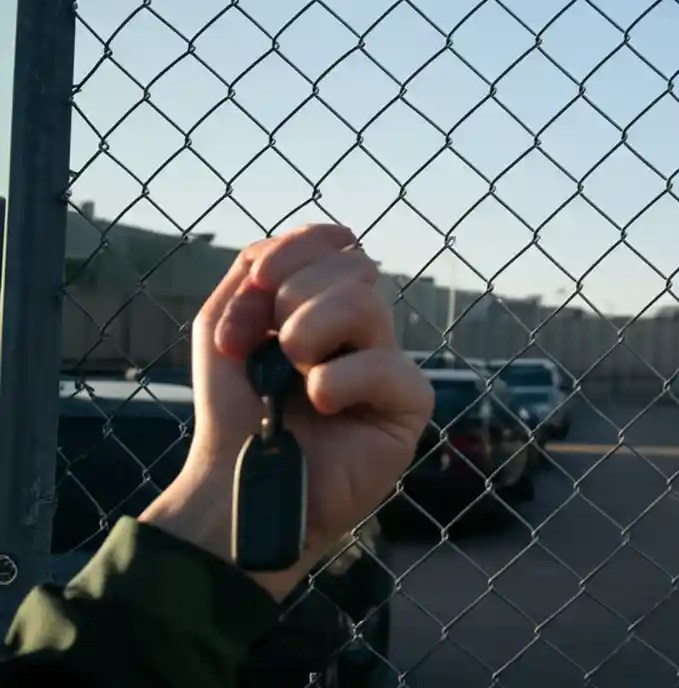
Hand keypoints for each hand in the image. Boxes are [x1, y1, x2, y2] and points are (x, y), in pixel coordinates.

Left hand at [140, 224, 433, 599]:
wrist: (235, 479)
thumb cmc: (235, 409)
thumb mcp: (225, 326)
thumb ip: (254, 272)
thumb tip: (313, 244)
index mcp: (325, 303)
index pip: (333, 243)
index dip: (293, 252)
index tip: (255, 286)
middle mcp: (364, 328)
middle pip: (349, 269)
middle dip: (291, 302)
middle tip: (268, 351)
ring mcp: (390, 363)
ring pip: (365, 304)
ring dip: (309, 333)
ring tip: (292, 376)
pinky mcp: (410, 404)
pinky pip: (384, 365)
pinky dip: (338, 381)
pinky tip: (321, 405)